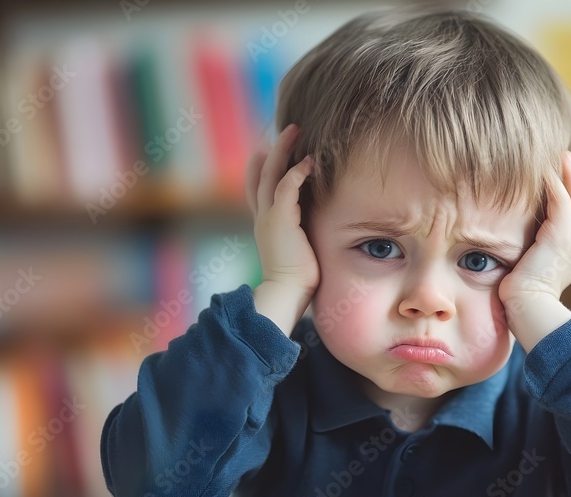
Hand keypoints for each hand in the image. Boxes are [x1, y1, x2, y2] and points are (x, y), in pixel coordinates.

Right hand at [247, 123, 318, 299]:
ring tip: (295, 130)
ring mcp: (268, 216)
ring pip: (271, 173)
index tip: (266, 150)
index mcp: (266, 224)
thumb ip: (300, 234)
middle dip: (274, 149)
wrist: (287, 292)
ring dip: (284, 150)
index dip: (260, 167)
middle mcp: (263, 216)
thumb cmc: (298, 279)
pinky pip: (286, 187)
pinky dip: (297, 172)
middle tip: (287, 130)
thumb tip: (313, 231)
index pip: (258, 189)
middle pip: (263, 174)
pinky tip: (309, 160)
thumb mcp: (297, 249)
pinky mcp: (280, 219)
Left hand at [499, 150, 570, 308]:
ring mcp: (569, 243)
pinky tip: (547, 172)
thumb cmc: (520, 303)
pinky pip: (562, 204)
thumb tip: (504, 260)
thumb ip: (520, 262)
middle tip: (564, 158)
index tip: (557, 178)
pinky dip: (556, 186)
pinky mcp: (559, 240)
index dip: (568, 197)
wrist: (530, 314)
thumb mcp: (522, 277)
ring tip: (559, 157)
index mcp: (564, 256)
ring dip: (568, 176)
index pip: (570, 219)